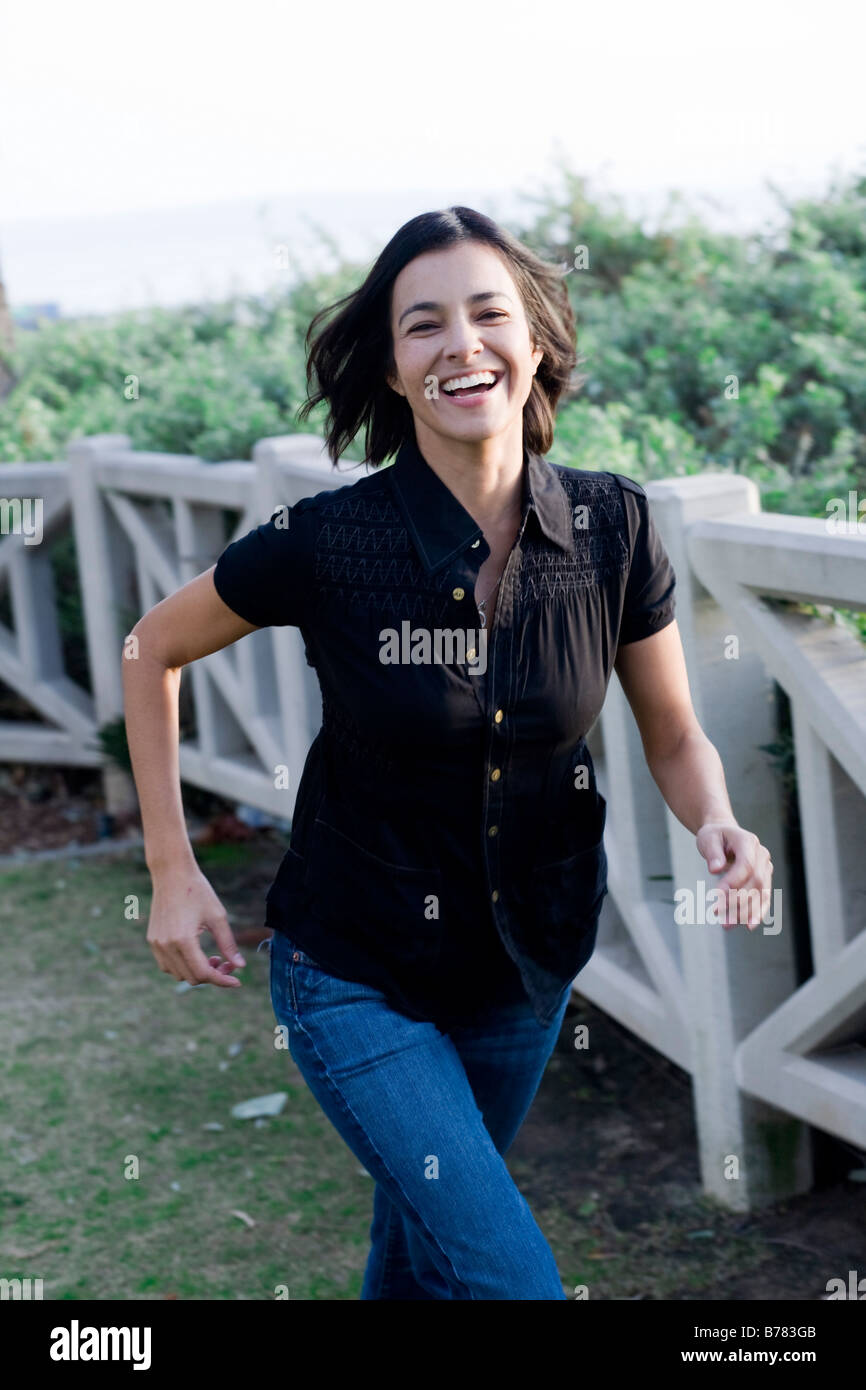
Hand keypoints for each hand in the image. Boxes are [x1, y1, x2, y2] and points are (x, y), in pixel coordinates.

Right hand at [147, 865, 246, 985]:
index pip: (203, 973)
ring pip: (178, 974)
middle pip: (191, 978)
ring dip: (197, 972)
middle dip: (212, 975)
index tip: (238, 981)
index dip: (222, 980)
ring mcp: (157, 944)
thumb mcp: (218, 917)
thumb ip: (228, 944)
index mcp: (183, 940)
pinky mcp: (153, 940)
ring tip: (213, 958)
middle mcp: (166, 945)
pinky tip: (197, 954)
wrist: (172, 873)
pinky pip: (167, 965)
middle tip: (226, 963)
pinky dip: (183, 966)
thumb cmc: (198, 891)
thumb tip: (240, 967)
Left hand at [696, 819, 773, 930]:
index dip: (734, 881)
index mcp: (748, 842)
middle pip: (755, 882)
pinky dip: (757, 913)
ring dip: (746, 912)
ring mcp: (766, 868)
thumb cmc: (715, 837)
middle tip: (719, 916)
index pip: (746, 865)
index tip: (716, 895)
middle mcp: (762, 855)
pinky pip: (764, 898)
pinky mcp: (764, 880)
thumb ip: (712, 853)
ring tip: (728, 925)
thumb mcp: (708, 839)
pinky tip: (748, 925)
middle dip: (738, 901)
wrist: (725, 835)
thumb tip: (715, 869)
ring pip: (761, 893)